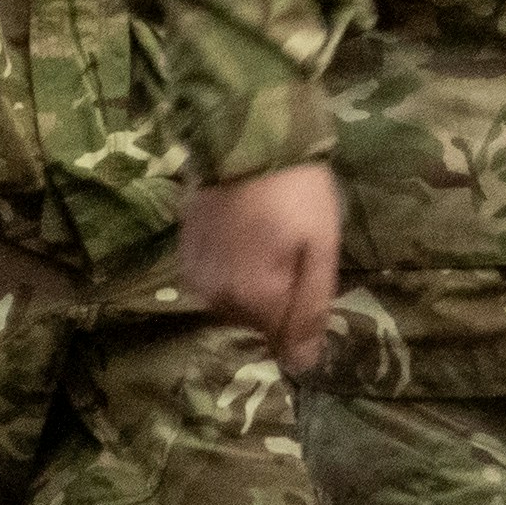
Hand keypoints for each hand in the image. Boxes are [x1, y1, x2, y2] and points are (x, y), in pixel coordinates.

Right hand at [184, 161, 345, 377]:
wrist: (246, 137)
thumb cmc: (296, 193)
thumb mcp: (321, 248)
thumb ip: (310, 310)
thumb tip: (302, 367)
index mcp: (252, 300)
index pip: (277, 340)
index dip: (298, 320)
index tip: (308, 285)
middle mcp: (215, 297)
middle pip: (253, 321)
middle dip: (276, 299)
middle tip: (294, 252)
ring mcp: (194, 273)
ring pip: (232, 299)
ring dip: (252, 282)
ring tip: (270, 241)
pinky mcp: (184, 250)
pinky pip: (214, 277)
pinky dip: (231, 265)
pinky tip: (246, 235)